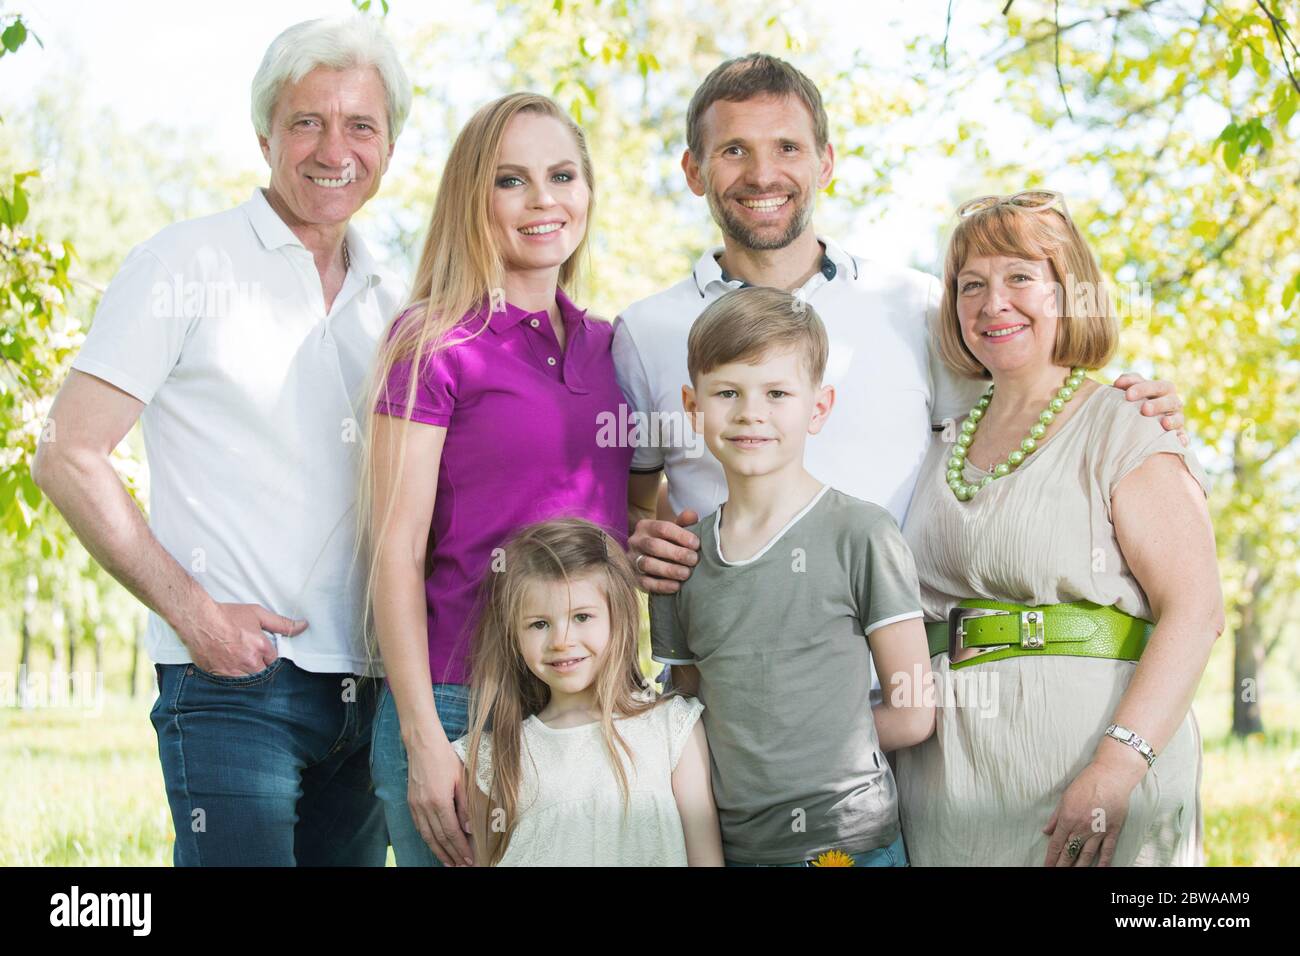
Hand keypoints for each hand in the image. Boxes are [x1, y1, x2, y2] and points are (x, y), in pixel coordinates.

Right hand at [182, 602, 306, 675]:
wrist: (199, 620)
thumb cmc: (228, 615)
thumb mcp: (258, 614)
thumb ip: (281, 623)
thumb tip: (303, 625)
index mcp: (261, 647)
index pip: (273, 661)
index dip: (268, 656)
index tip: (261, 652)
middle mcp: (249, 661)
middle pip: (262, 673)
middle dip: (259, 667)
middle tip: (250, 657)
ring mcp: (233, 670)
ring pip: (248, 680)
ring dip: (246, 673)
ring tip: (239, 661)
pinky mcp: (219, 675)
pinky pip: (231, 682)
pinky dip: (232, 677)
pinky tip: (228, 665)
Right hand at [406, 737, 474, 865]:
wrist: (422, 744)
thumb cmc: (445, 758)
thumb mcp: (461, 779)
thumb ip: (465, 805)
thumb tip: (469, 828)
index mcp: (439, 801)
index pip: (452, 833)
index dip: (460, 848)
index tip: (469, 859)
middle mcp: (425, 807)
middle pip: (439, 838)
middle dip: (451, 855)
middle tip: (461, 866)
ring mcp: (415, 805)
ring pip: (427, 836)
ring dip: (438, 851)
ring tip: (448, 863)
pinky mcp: (411, 802)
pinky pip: (419, 827)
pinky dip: (427, 839)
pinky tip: (434, 844)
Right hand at [628, 509, 700, 594]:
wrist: (652, 558)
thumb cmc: (668, 542)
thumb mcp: (675, 530)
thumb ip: (684, 522)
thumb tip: (692, 515)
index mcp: (645, 526)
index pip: (663, 528)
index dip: (681, 536)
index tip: (696, 544)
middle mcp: (635, 541)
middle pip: (654, 546)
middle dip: (676, 553)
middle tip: (694, 559)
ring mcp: (632, 560)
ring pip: (648, 564)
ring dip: (669, 570)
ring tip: (686, 573)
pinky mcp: (633, 578)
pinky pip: (645, 583)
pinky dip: (662, 585)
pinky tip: (676, 586)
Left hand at [1042, 758, 1140, 865]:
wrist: (1111, 776)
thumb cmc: (1086, 783)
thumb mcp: (1065, 797)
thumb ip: (1055, 817)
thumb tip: (1046, 831)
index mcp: (1068, 820)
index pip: (1056, 844)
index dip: (1051, 858)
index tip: (1046, 867)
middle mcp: (1082, 828)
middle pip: (1070, 852)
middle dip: (1062, 866)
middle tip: (1057, 874)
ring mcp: (1098, 831)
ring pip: (1087, 855)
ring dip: (1079, 867)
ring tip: (1073, 875)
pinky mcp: (1113, 830)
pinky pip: (1108, 850)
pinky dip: (1104, 862)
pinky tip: (1100, 870)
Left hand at [1112, 373, 1187, 445]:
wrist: (1140, 425)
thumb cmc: (1132, 404)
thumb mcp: (1130, 393)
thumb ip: (1126, 384)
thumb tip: (1118, 383)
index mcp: (1161, 390)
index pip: (1155, 386)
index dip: (1142, 388)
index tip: (1127, 394)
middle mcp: (1171, 402)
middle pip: (1169, 400)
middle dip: (1157, 404)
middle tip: (1144, 409)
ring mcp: (1177, 418)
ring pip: (1178, 418)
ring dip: (1172, 420)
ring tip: (1164, 424)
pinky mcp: (1178, 434)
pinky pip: (1183, 437)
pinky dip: (1182, 439)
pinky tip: (1179, 442)